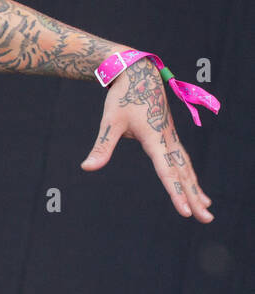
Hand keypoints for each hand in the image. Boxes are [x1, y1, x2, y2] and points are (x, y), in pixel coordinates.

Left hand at [81, 58, 212, 220]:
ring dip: (196, 189)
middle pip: (183, 174)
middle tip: (206, 219)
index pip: (166, 172)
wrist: (139, 74)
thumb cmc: (123, 97)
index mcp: (156, 139)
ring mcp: (171, 139)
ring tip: (207, 210)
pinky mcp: (170, 137)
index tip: (185, 212)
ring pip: (187, 169)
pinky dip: (190, 176)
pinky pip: (183, 161)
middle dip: (194, 198)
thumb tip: (87, 167)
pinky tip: (195, 187)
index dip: (175, 193)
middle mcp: (168, 141)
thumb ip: (102, 146)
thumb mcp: (110, 121)